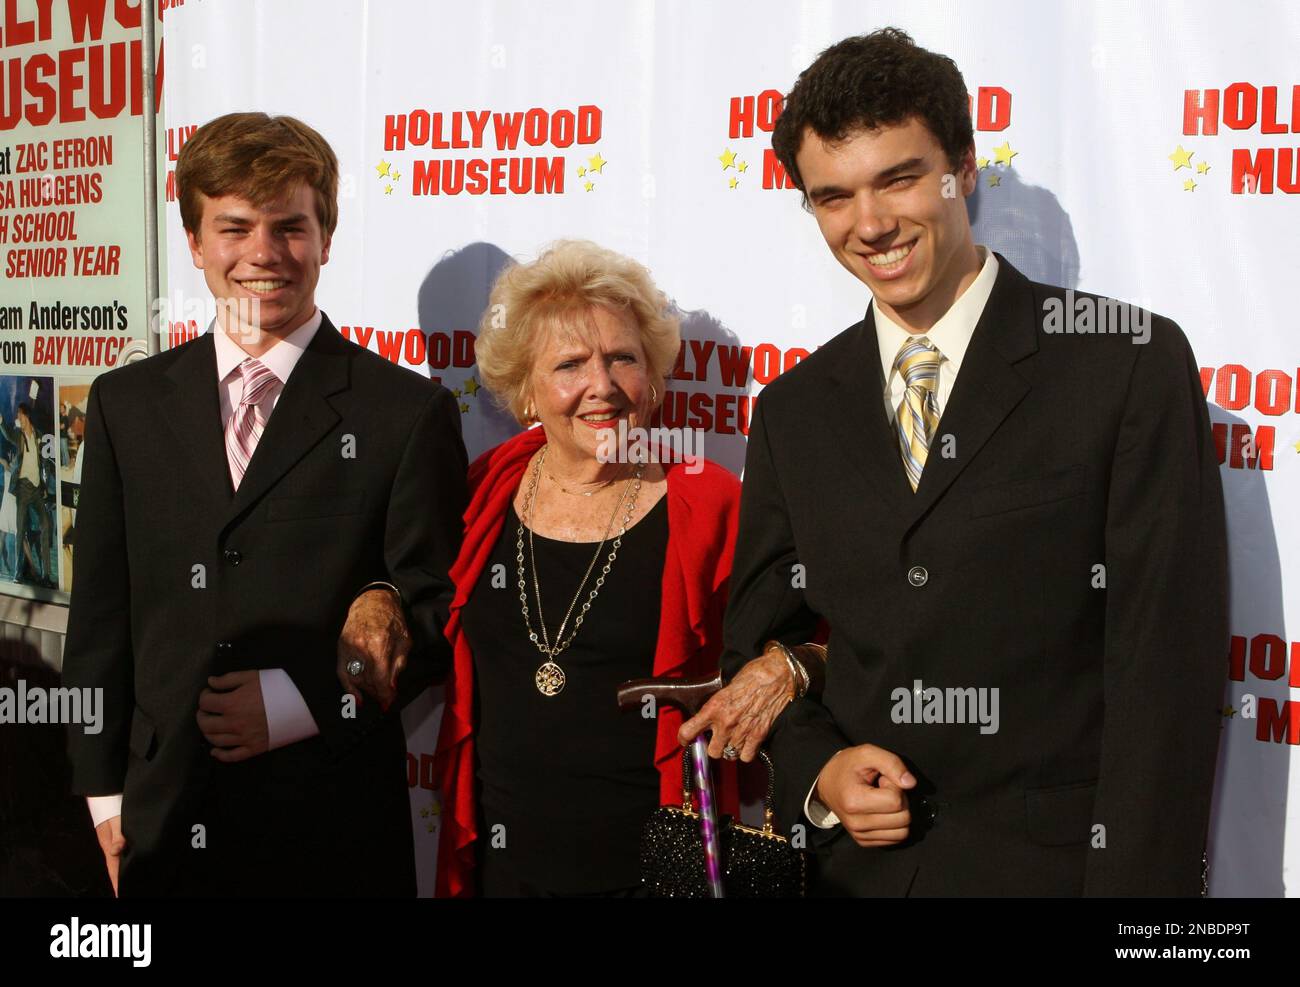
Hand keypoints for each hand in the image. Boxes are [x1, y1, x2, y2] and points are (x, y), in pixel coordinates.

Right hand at [94, 814, 125, 895]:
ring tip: (130, 882)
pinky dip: (125, 860)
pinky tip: (130, 862)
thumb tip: (116, 851)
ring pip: (119, 860)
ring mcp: (112, 841)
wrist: (105, 794)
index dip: (117, 882)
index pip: (114, 868)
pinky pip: (121, 852)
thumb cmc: (112, 806)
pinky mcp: (116, 836)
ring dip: (123, 871)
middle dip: (120, 881)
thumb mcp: (116, 820)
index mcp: (108, 845)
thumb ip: (118, 835)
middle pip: (116, 867)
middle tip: (128, 892)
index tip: (120, 895)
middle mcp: (110, 845)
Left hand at [197, 670, 268, 762]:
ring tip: (211, 724)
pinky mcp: (254, 748)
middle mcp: (234, 723)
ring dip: (208, 732)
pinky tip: (215, 751)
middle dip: (202, 715)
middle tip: (207, 709)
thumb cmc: (277, 687)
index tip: (209, 692)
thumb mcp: (252, 676)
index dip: (204, 695)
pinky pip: (232, 756)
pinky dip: (220, 755)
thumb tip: (210, 682)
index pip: (206, 703)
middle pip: (205, 724)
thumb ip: (228, 679)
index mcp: (232, 704)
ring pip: (215, 740)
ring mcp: (243, 738)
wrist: (301, 703)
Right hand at [336, 587, 410, 710]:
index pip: (380, 678)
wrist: (372, 601)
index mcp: (379, 644)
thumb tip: (392, 687)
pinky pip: (342, 673)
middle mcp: (360, 648)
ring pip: (356, 679)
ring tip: (376, 693)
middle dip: (378, 692)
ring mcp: (348, 648)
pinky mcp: (341, 648)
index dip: (385, 693)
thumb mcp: (404, 641)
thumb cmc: (392, 619)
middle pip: (368, 681)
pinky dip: (348, 688)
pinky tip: (357, 699)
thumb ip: (398, 665)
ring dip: (367, 690)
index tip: (389, 702)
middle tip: (386, 697)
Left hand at [677, 649, 792, 761]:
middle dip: (715, 745)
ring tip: (735, 738)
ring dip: (731, 749)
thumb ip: (715, 706)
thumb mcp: (724, 688)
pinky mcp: (758, 735)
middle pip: (712, 751)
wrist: (776, 674)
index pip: (688, 731)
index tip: (686, 740)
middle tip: (719, 738)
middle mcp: (725, 722)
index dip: (684, 738)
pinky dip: (746, 752)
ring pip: (729, 755)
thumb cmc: (751, 676)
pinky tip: (747, 742)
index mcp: (713, 707)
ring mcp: (742, 731)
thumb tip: (707, 720)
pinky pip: (745, 756)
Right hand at [814, 744, 915, 847]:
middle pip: (903, 818)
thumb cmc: (848, 766)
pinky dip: (894, 824)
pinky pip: (896, 839)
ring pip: (902, 832)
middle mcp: (856, 823)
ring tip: (882, 800)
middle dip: (899, 800)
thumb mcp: (868, 753)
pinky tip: (881, 811)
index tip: (882, 780)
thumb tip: (911, 783)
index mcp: (854, 801)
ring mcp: (860, 835)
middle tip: (883, 789)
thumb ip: (892, 763)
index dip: (895, 785)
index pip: (896, 801)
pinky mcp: (864, 841)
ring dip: (898, 814)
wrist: (828, 783)